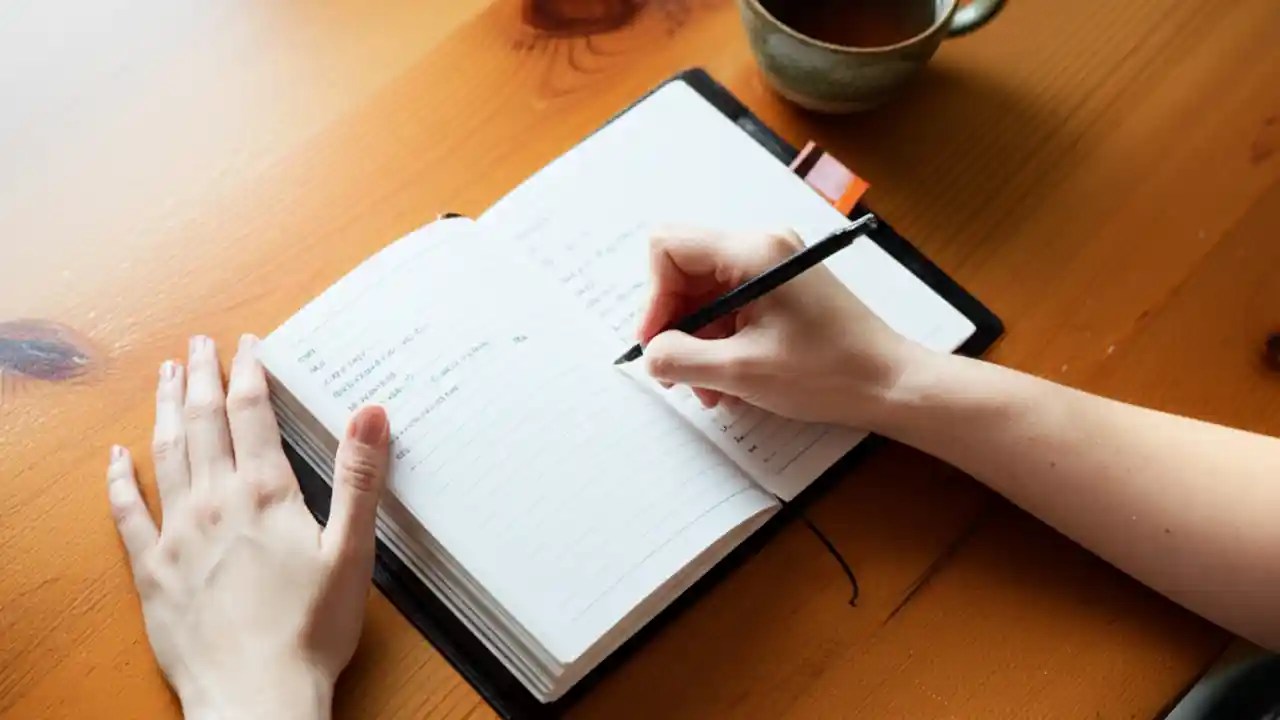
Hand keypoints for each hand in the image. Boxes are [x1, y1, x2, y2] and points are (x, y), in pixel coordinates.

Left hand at [106, 335, 390, 719]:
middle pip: (201, 421)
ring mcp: (176, 533)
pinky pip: (127, 512)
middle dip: (200, 375)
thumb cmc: (312, 629)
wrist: (256, 694)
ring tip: (164, 376)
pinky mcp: (151, 568)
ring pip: (165, 454)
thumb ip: (360, 477)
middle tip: (199, 343)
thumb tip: (371, 413)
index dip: (249, 372)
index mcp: (265, 493)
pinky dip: (120, 479)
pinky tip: (116, 456)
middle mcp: (214, 501)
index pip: (251, 413)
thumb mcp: (352, 550)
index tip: (248, 344)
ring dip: (163, 409)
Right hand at [637, 227, 926, 428]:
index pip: (669, 249)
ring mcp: (773, 267)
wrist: (890, 384)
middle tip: (675, 374)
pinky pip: (730, 305)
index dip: (653, 299)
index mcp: (753, 252)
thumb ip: (681, 358)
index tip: (657, 345)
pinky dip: (719, 341)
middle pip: (684, 271)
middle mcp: (761, 247)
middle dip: (674, 325)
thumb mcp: (741, 371)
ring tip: (708, 389)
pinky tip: (726, 379)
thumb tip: (650, 354)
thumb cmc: (828, 373)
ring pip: (705, 294)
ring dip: (696, 341)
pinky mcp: (782, 289)